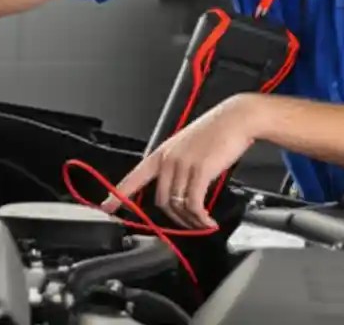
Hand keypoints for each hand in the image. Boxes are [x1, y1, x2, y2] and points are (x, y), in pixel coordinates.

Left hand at [102, 94, 263, 229]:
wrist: (237, 118)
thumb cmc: (217, 130)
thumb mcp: (189, 145)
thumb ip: (178, 165)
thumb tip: (179, 189)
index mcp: (163, 152)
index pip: (134, 176)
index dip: (118, 194)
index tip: (106, 207)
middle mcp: (169, 159)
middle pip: (161, 200)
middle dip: (176, 219)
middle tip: (190, 224)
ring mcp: (183, 165)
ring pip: (178, 205)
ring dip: (190, 221)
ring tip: (203, 223)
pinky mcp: (200, 171)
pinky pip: (194, 205)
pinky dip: (201, 218)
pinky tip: (208, 221)